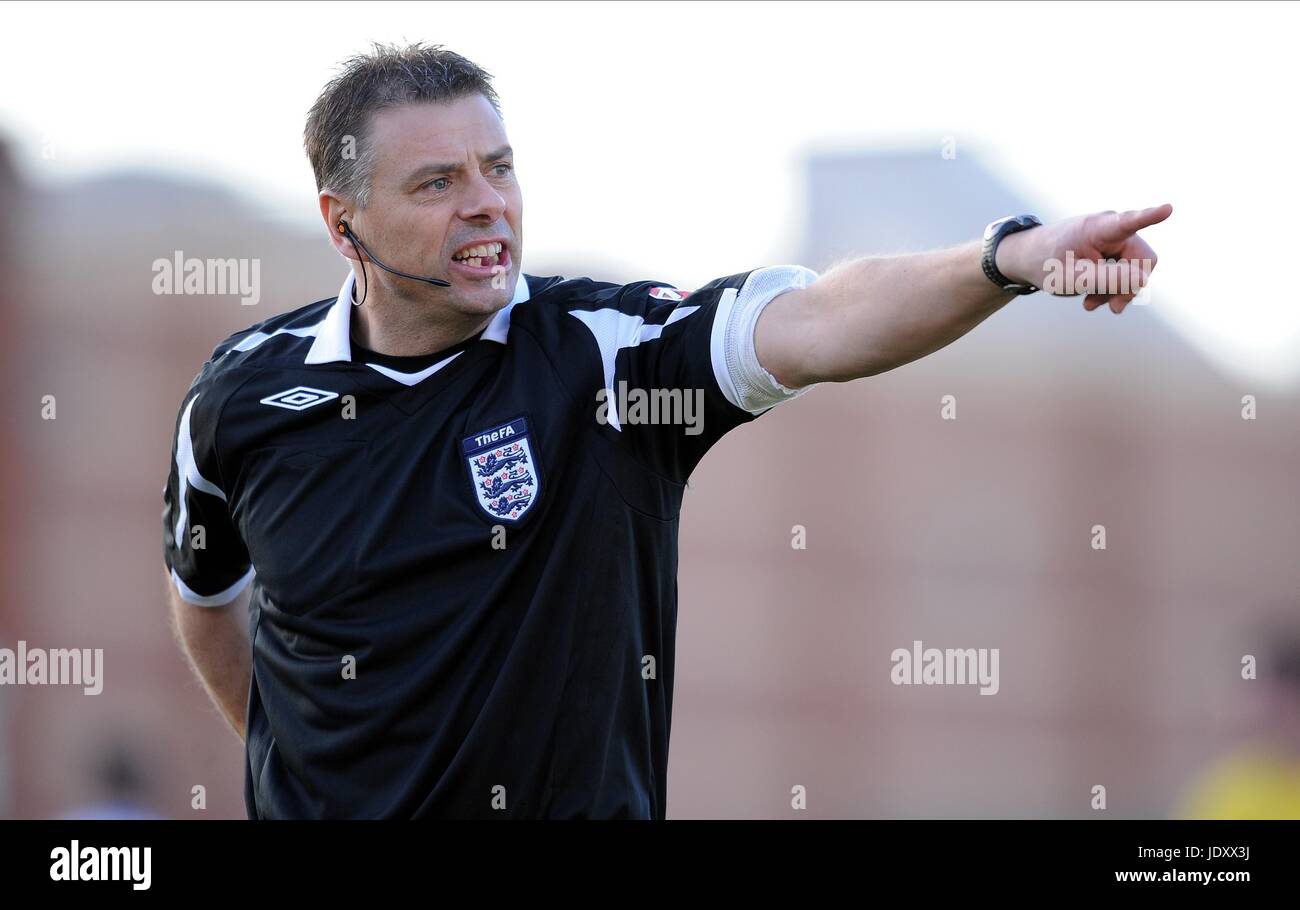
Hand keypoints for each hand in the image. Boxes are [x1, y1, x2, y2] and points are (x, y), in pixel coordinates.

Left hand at [997, 204, 1172, 312]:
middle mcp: (1112, 228)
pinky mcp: (1114, 249)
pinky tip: (1093, 299)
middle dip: (1128, 287)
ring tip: (1091, 303)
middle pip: (1141, 261)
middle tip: (1113, 308)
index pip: (1128, 222)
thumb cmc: (1047, 263)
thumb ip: (1108, 280)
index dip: (1150, 217)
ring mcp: (1115, 238)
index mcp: (1098, 228)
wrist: (1030, 259)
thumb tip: (1142, 279)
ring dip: (1117, 290)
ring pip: (1134, 270)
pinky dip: (1112, 288)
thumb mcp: (1073, 278)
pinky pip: (1125, 272)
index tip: (1167, 209)